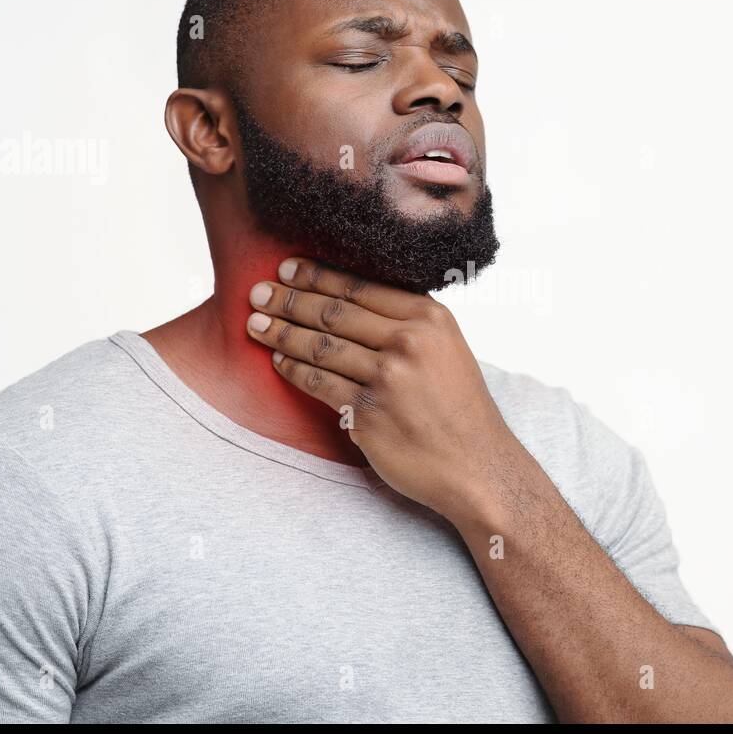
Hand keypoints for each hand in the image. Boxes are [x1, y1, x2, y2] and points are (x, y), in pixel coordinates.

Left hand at [244, 256, 521, 525]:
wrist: (476, 465)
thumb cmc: (458, 406)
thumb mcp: (447, 347)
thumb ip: (407, 321)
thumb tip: (351, 295)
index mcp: (429, 318)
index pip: (360, 287)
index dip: (317, 275)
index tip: (287, 268)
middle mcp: (409, 342)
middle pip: (334, 312)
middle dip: (289, 299)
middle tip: (257, 292)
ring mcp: (387, 379)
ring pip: (320, 346)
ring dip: (281, 332)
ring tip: (255, 323)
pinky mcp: (367, 414)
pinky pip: (317, 383)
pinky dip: (292, 369)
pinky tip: (277, 360)